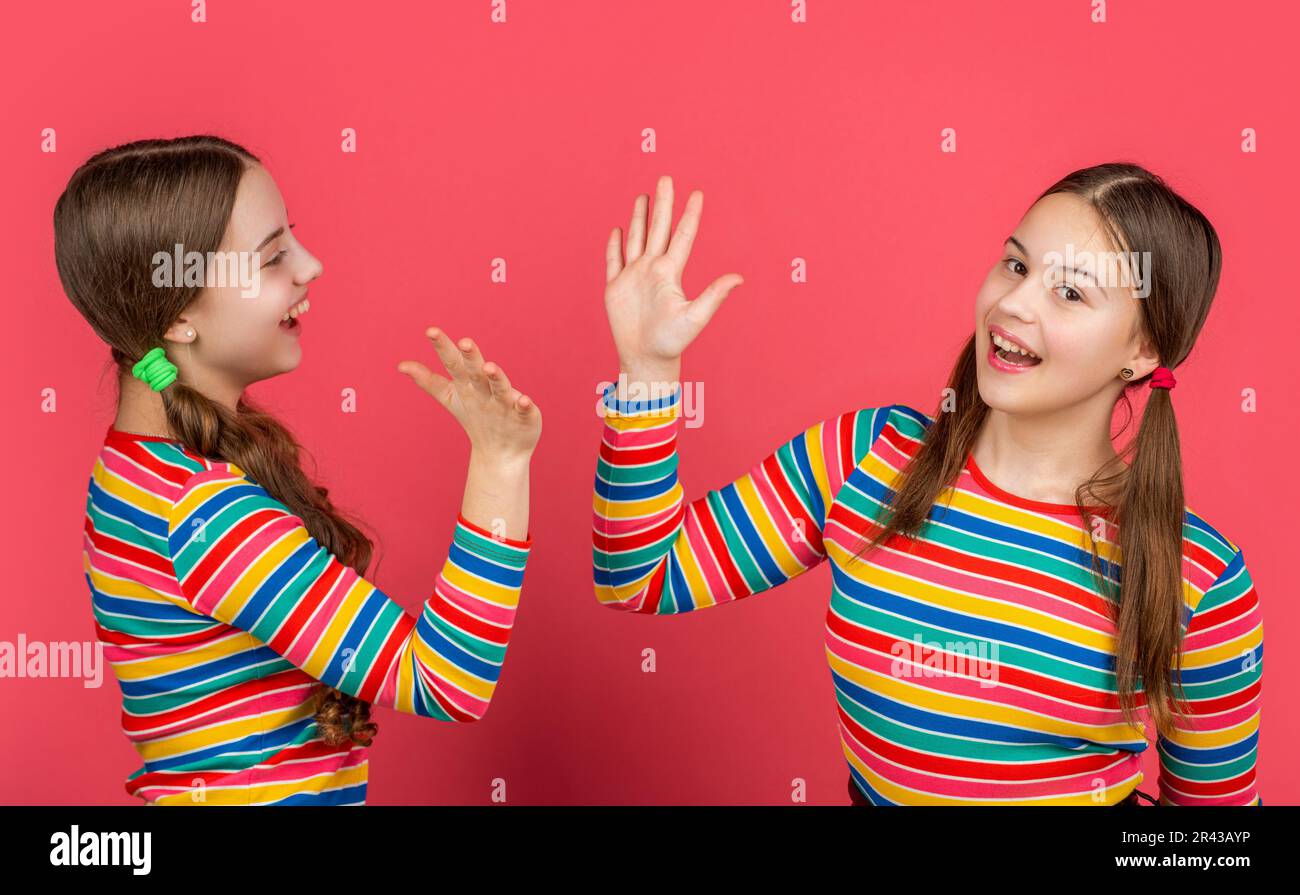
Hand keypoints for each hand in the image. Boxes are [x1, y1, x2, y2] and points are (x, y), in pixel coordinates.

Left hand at [398, 328, 541, 462]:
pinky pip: (524, 409)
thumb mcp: (449, 397)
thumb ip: (428, 380)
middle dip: (471, 356)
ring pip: (500, 387)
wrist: (501, 450)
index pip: (452, 361)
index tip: (430, 331)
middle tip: (464, 342)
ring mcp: (506, 400)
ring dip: (496, 377)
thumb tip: (400, 365)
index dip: (442, 347)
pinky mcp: (524, 415)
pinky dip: (524, 405)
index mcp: (467, 381)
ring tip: (489, 368)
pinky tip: (523, 401)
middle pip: (476, 370)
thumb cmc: (474, 416)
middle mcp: (486, 387)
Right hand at [604, 174, 743, 381]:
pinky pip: (614, 260)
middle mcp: (653, 270)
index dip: (690, 214)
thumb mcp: (696, 316)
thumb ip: (715, 295)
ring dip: (639, 218)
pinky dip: (614, 245)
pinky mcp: (615, 288)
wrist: (646, 359)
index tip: (697, 192)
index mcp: (671, 273)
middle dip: (662, 203)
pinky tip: (617, 230)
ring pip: (636, 239)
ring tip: (644, 197)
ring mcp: (633, 277)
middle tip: (666, 178)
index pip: (682, 236)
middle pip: (658, 229)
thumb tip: (739, 278)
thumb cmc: (673, 342)